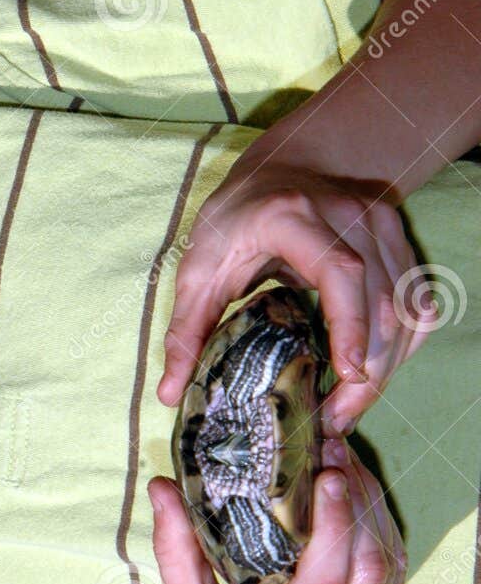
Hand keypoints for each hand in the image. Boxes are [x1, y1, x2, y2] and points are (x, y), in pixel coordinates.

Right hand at [146, 435, 406, 583]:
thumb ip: (176, 557)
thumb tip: (161, 488)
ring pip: (391, 572)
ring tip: (346, 467)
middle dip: (358, 504)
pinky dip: (379, 535)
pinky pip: (394, 582)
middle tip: (333, 453)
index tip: (327, 474)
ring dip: (374, 513)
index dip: (334, 524)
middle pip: (371, 570)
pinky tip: (357, 503)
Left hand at [155, 156, 441, 433]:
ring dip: (386, 364)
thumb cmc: (235, 218)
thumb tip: (167, 392)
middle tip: (336, 418)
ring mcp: (382, 225)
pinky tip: (374, 372)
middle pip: (379, 298)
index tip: (348, 371)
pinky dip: (403, 343)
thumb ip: (185, 330)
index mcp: (291, 215)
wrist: (284, 164)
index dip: (349, 322)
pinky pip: (417, 300)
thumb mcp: (198, 267)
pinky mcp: (399, 240)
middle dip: (367, 367)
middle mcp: (348, 214)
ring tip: (348, 408)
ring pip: (405, 305)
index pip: (338, 269)